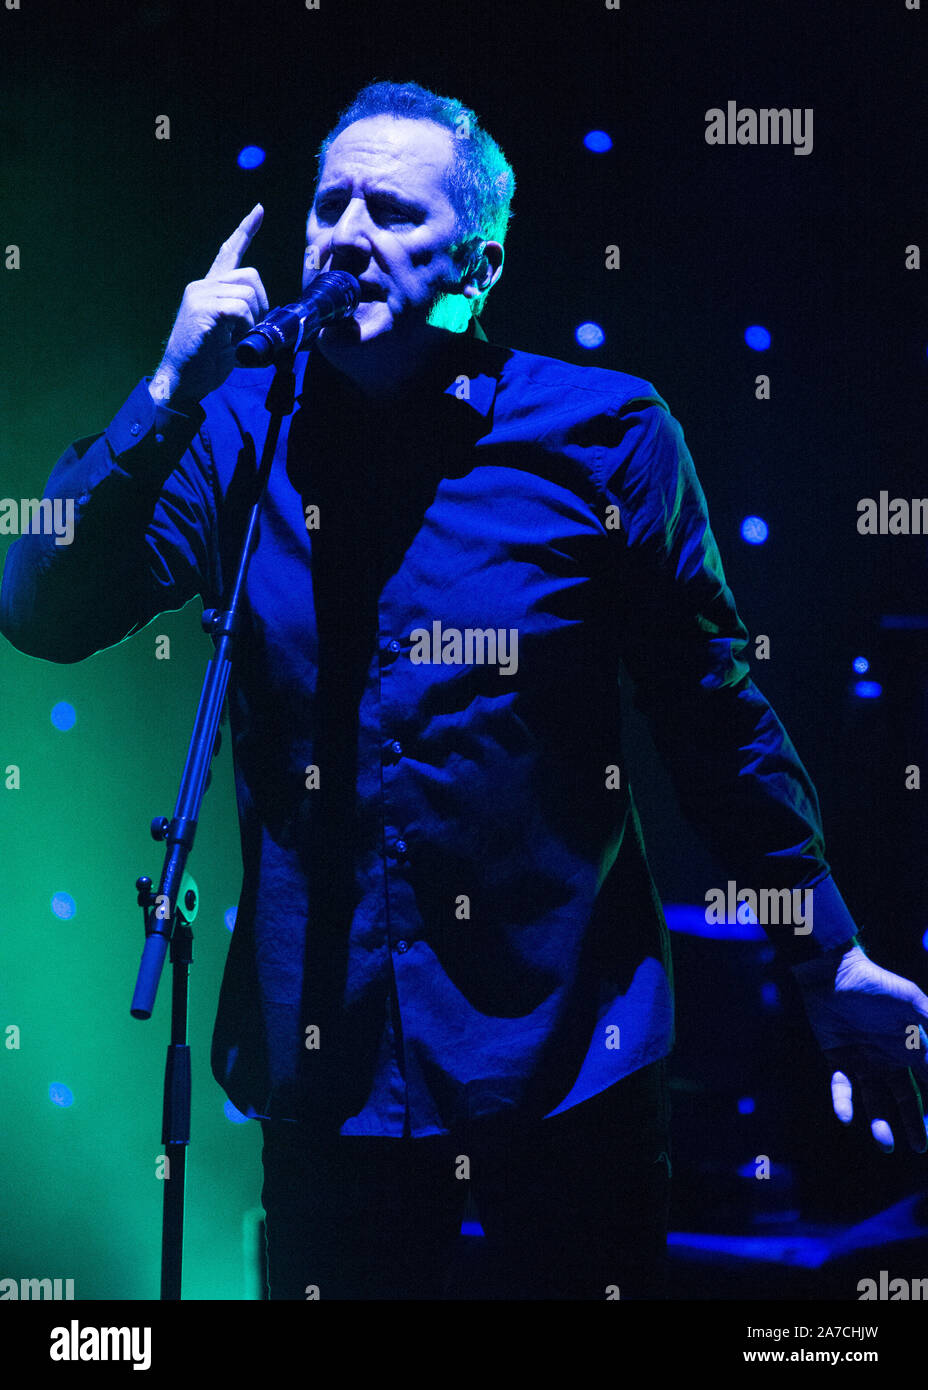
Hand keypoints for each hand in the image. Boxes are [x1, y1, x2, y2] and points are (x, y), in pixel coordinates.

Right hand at [150, 204, 268, 406]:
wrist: (182, 379)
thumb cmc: (206, 363)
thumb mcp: (232, 337)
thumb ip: (246, 320)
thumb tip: (273, 322)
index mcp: (208, 289)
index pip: (228, 252)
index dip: (245, 231)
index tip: (259, 210)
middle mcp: (202, 285)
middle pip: (250, 275)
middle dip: (260, 303)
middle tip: (249, 329)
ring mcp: (200, 295)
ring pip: (248, 292)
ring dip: (252, 318)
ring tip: (237, 337)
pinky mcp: (203, 308)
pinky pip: (239, 307)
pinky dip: (244, 325)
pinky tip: (232, 339)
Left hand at [794, 944, 927, 1152]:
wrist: (834, 972)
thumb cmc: (876, 983)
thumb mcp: (910, 1000)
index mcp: (910, 1047)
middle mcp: (889, 1058)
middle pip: (905, 1099)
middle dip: (915, 1123)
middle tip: (920, 1147)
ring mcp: (863, 1060)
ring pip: (874, 1100)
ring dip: (880, 1124)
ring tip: (886, 1146)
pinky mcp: (838, 1058)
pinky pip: (841, 1087)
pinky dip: (842, 1102)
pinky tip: (845, 1118)